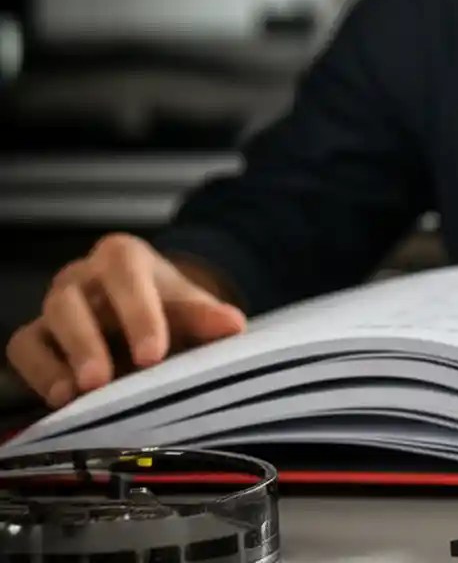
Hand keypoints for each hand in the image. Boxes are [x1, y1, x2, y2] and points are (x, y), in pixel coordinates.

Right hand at [6, 234, 246, 408]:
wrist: (150, 316)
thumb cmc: (170, 309)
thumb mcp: (191, 307)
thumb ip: (207, 316)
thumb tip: (233, 325)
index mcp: (122, 258)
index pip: (125, 274)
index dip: (137, 314)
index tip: (153, 355)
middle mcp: (82, 277)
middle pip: (72, 301)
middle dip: (86, 342)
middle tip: (101, 381)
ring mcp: (56, 306)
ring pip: (47, 324)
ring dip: (60, 361)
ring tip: (77, 394)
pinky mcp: (37, 335)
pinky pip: (25, 349)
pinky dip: (39, 373)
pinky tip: (61, 399)